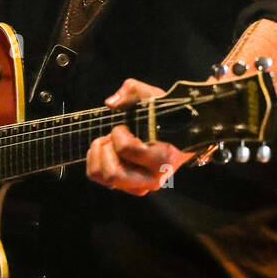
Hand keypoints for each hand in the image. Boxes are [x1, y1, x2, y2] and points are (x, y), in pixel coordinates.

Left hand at [86, 78, 193, 195]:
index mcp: (162, 159)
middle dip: (106, 149)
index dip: (118, 133)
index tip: (125, 126)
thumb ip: (134, 91)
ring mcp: (139, 186)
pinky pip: (96, 176)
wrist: (181, 137)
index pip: (126, 150)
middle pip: (112, 174)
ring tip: (110, 142)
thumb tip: (111, 103)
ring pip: (102, 177)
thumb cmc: (167, 118)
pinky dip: (95, 160)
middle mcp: (152, 179)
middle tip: (113, 136)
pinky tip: (107, 148)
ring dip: (99, 154)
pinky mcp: (126, 186)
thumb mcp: (155, 98)